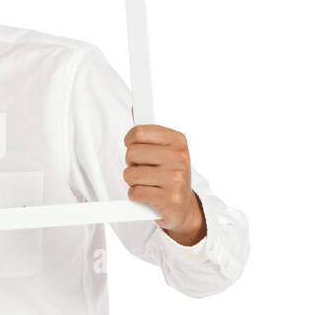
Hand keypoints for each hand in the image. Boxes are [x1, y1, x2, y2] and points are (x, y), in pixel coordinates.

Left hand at [123, 124, 205, 243]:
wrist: (183, 207)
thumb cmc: (168, 175)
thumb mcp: (164, 150)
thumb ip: (148, 131)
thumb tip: (134, 107)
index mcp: (178, 141)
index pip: (139, 132)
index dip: (130, 142)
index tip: (134, 146)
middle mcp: (180, 158)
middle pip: (131, 154)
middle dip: (132, 164)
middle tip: (144, 170)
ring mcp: (176, 179)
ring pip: (130, 175)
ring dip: (133, 182)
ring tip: (148, 184)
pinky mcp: (169, 199)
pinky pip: (135, 193)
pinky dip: (136, 196)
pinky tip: (148, 196)